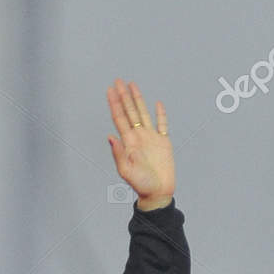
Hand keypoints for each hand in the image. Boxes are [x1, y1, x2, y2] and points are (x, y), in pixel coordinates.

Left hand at [106, 79, 174, 208]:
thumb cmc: (140, 184)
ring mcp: (151, 138)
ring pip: (143, 113)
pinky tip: (157, 103)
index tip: (110, 90)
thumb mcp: (126, 171)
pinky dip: (160, 114)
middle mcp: (138, 137)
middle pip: (129, 111)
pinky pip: (162, 124)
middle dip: (123, 96)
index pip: (119, 118)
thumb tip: (111, 137)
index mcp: (128, 142)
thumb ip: (119, 154)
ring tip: (132, 85)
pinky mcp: (164, 142)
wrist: (157, 192)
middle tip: (118, 81)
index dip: (115, 104)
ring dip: (137, 99)